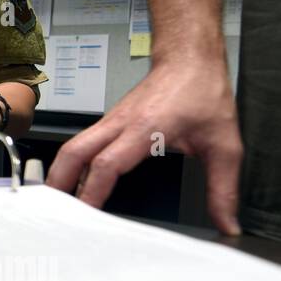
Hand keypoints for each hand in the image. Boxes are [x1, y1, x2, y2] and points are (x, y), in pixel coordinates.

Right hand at [46, 61, 241, 233]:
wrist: (190, 58)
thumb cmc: (203, 92)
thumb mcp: (224, 146)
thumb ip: (223, 188)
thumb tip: (226, 222)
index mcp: (145, 129)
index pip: (107, 164)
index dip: (92, 191)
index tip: (86, 215)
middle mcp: (121, 123)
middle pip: (74, 152)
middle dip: (59, 182)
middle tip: (54, 210)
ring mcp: (112, 120)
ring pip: (74, 146)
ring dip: (62, 172)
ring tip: (59, 199)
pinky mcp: (112, 120)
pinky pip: (84, 142)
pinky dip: (75, 162)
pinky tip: (80, 179)